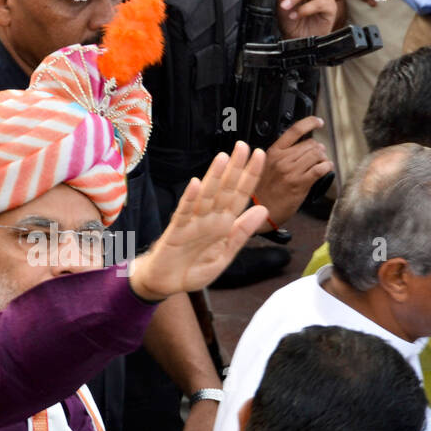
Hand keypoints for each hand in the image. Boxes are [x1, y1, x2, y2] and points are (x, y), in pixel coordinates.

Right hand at [128, 142, 268, 300]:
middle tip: (242, 146)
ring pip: (205, 196)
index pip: (240, 195)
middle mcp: (209, 218)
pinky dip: (189, 199)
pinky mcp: (176, 231)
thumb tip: (263, 209)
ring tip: (223, 159)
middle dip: (235, 168)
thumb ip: (242, 232)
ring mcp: (192, 222)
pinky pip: (183, 212)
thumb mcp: (225, 254)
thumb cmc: (194, 268)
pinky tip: (195, 185)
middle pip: (224, 189)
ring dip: (214, 178)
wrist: (167, 283)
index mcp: (224, 224)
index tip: (259, 155)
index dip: (250, 176)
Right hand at [251, 116, 333, 225]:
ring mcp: (291, 171)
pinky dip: (327, 167)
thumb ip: (280, 155)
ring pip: (317, 154)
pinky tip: (326, 169)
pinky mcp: (299, 183)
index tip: (318, 122)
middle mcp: (282, 159)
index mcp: (273, 152)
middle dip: (318, 148)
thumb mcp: (265, 166)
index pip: (294, 130)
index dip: (310, 122)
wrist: (258, 209)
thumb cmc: (262, 191)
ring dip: (323, 158)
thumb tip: (301, 147)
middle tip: (318, 156)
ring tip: (321, 164)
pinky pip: (320, 169)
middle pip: (310, 143)